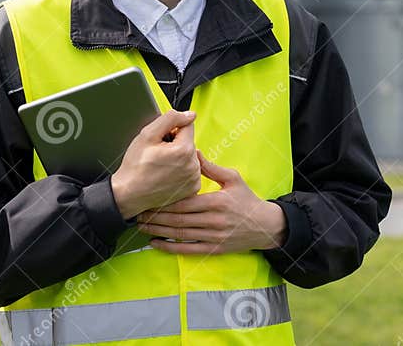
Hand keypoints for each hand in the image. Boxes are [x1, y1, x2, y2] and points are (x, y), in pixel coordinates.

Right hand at [110, 110, 200, 219]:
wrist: (129, 194)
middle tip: (157, 155)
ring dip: (179, 157)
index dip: (171, 129)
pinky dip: (181, 170)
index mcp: (184, 150)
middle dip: (175, 143)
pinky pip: (190, 170)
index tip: (160, 140)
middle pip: (188, 141)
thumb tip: (190, 114)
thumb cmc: (135, 167)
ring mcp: (194, 179)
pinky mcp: (192, 188)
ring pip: (190, 156)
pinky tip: (167, 175)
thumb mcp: (147, 135)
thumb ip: (170, 119)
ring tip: (161, 166)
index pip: (187, 125)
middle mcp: (193, 166)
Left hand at [136, 149, 287, 253]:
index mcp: (216, 202)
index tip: (148, 198)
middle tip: (137, 213)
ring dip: (158, 231)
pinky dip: (170, 248)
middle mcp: (213, 221)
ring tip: (141, 226)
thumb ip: (211, 168)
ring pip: (180, 235)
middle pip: (178, 219)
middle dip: (155, 217)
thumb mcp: (233, 178)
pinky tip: (155, 244)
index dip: (164, 202)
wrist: (265, 226)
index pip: (185, 203)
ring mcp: (213, 237)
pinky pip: (188, 249)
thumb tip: (193, 152)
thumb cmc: (247, 199)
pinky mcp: (213, 249)